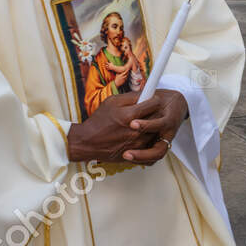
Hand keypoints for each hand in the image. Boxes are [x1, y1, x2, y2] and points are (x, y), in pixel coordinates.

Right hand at [65, 90, 183, 165]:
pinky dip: (149, 137)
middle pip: (158, 118)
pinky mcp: (137, 153)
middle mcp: (136, 130)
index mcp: (129, 115)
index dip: (154, 99)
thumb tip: (146, 92)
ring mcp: (137, 143)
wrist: (88, 143)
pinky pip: (151, 143)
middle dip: (155, 112)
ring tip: (144, 122)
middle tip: (150, 110)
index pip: (154, 104)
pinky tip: (140, 133)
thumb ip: (130, 97)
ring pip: (156, 131)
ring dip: (153, 126)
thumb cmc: (98, 121)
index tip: (153, 99)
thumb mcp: (111, 102)